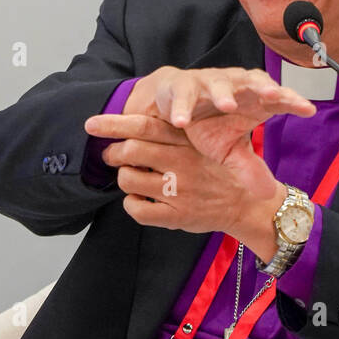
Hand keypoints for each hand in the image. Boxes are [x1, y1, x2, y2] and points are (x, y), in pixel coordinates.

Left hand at [84, 112, 285, 254]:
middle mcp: (182, 162)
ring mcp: (179, 190)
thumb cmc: (216, 168)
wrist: (247, 203)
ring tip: (132, 178)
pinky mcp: (178, 215)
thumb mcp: (201, 142)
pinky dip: (131, 204)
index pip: (144, 126)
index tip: (91, 124)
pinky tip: (139, 201)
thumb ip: (170, 134)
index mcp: (186, 140)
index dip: (114, 123)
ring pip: (129, 179)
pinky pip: (137, 209)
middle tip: (111, 156)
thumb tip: (129, 128)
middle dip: (113, 153)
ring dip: (123, 178)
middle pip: (131, 150)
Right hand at [125, 66, 315, 151]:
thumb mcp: (230, 148)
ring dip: (223, 94)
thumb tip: (267, 194)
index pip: (278, 98)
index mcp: (253, 100)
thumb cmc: (212, 122)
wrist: (179, 102)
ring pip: (219, 85)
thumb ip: (248, 165)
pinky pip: (183, 96)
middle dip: (263, 87)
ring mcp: (209, 83)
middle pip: (253, 82)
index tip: (308, 110)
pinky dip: (182, 107)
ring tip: (228, 106)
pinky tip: (181, 122)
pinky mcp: (183, 86)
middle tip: (273, 95)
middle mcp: (235, 86)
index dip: (292, 101)